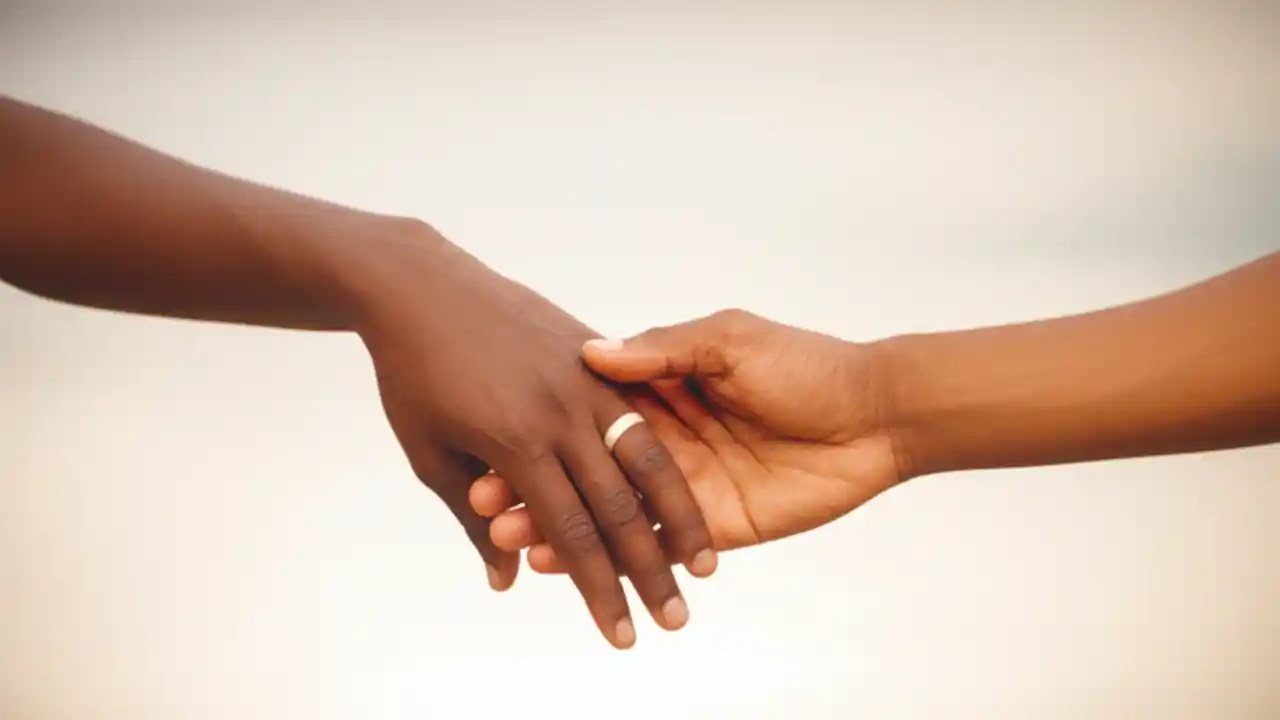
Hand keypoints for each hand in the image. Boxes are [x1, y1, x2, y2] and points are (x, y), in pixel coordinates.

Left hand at [350, 223, 715, 646]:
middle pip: (620, 505)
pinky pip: (637, 407)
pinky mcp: (590, 348)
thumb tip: (508, 580)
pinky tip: (688, 486)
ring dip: (681, 515)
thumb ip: (473, 519)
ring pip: (648, 455)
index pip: (572, 535)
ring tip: (707, 563)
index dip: (600, 592)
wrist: (418, 285)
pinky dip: (663, 453)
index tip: (622, 635)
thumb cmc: (412, 375)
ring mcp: (583, 376)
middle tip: (677, 620)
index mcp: (517, 443)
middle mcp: (560, 412)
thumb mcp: (430, 452)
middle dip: (651, 570)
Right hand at [469, 309, 904, 571]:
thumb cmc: (806, 365)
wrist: (877, 414)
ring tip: (508, 540)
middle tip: (483, 503)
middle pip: (586, 470)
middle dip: (532, 486)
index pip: (586, 415)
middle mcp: (663, 441)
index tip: (492, 443)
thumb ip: (665, 352)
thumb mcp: (730, 341)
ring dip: (558, 529)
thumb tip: (595, 353)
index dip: (539, 429)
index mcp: (661, 389)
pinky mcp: (714, 529)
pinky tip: (562, 568)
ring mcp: (685, 489)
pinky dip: (613, 560)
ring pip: (609, 514)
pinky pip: (656, 548)